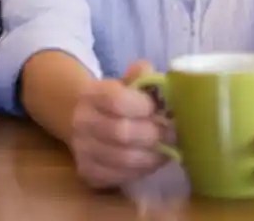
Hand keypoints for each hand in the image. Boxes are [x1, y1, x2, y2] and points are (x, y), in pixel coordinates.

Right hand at [69, 61, 171, 189]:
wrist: (88, 121)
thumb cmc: (117, 100)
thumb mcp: (128, 82)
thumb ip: (143, 76)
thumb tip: (161, 81)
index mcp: (91, 93)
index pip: (116, 100)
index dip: (143, 106)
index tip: (159, 109)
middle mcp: (81, 121)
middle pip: (121, 132)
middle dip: (153, 134)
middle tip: (173, 134)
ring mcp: (81, 149)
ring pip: (122, 159)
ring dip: (151, 156)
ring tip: (166, 150)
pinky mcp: (87, 172)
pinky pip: (119, 177)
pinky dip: (141, 171)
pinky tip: (151, 161)